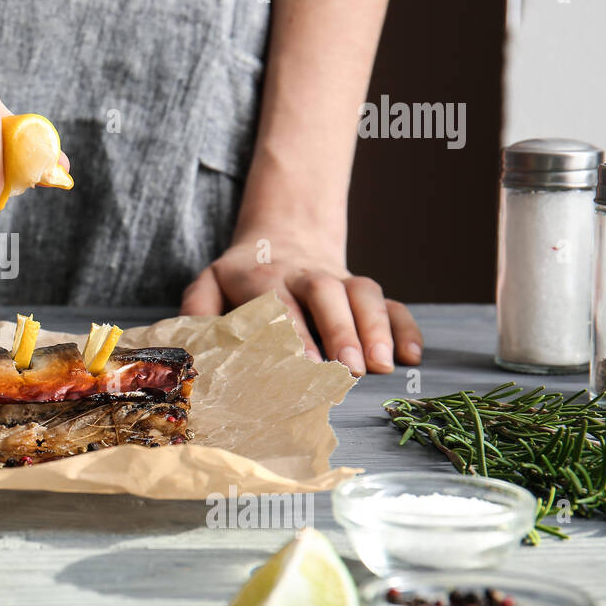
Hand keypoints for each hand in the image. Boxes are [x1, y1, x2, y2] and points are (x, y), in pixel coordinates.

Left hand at [180, 235, 423, 375]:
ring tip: (385, 366)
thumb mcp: (210, 283)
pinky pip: (391, 304)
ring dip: (377, 329)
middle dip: (343, 330)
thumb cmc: (242, 276)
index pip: (281, 303)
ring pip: (364, 295)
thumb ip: (198, 308)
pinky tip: (414, 356)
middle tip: (352, 369)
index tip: (306, 363)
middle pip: (328, 295)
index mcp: (266, 277)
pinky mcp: (363, 291)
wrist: (283, 236)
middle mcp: (307, 276)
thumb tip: (191, 342)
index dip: (296, 332)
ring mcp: (341, 280)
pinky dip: (406, 326)